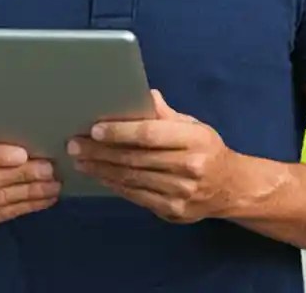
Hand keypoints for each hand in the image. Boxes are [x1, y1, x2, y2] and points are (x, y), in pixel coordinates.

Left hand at [68, 90, 239, 223]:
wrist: (231, 188)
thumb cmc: (206, 149)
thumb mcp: (193, 125)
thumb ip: (165, 114)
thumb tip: (141, 94)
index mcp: (194, 139)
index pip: (150, 134)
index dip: (119, 132)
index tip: (94, 130)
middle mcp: (189, 167)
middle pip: (135, 158)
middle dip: (100, 152)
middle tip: (74, 145)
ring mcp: (181, 192)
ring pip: (131, 179)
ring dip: (101, 170)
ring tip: (80, 160)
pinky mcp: (173, 211)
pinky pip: (136, 196)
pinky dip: (114, 185)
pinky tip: (99, 176)